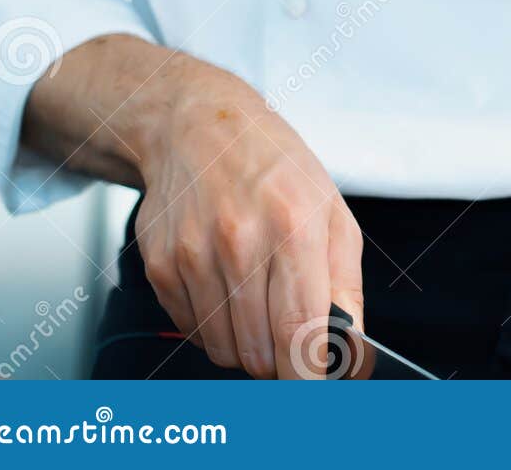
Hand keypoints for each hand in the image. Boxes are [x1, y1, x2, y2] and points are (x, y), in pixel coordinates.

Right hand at [133, 61, 363, 379]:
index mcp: (294, 225)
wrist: (198, 124)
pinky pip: (191, 331)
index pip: (299, 333)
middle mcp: (240, 239)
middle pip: (259, 354)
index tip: (313, 387)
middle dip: (278, 357)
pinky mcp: (160, 264)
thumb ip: (346, 287)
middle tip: (285, 327)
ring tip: (253, 295)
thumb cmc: (272, 166)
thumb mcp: (331, 210)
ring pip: (224, 351)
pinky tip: (221, 281)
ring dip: (244, 343)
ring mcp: (194, 253)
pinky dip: (211, 323)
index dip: (307, 378)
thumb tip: (350, 353)